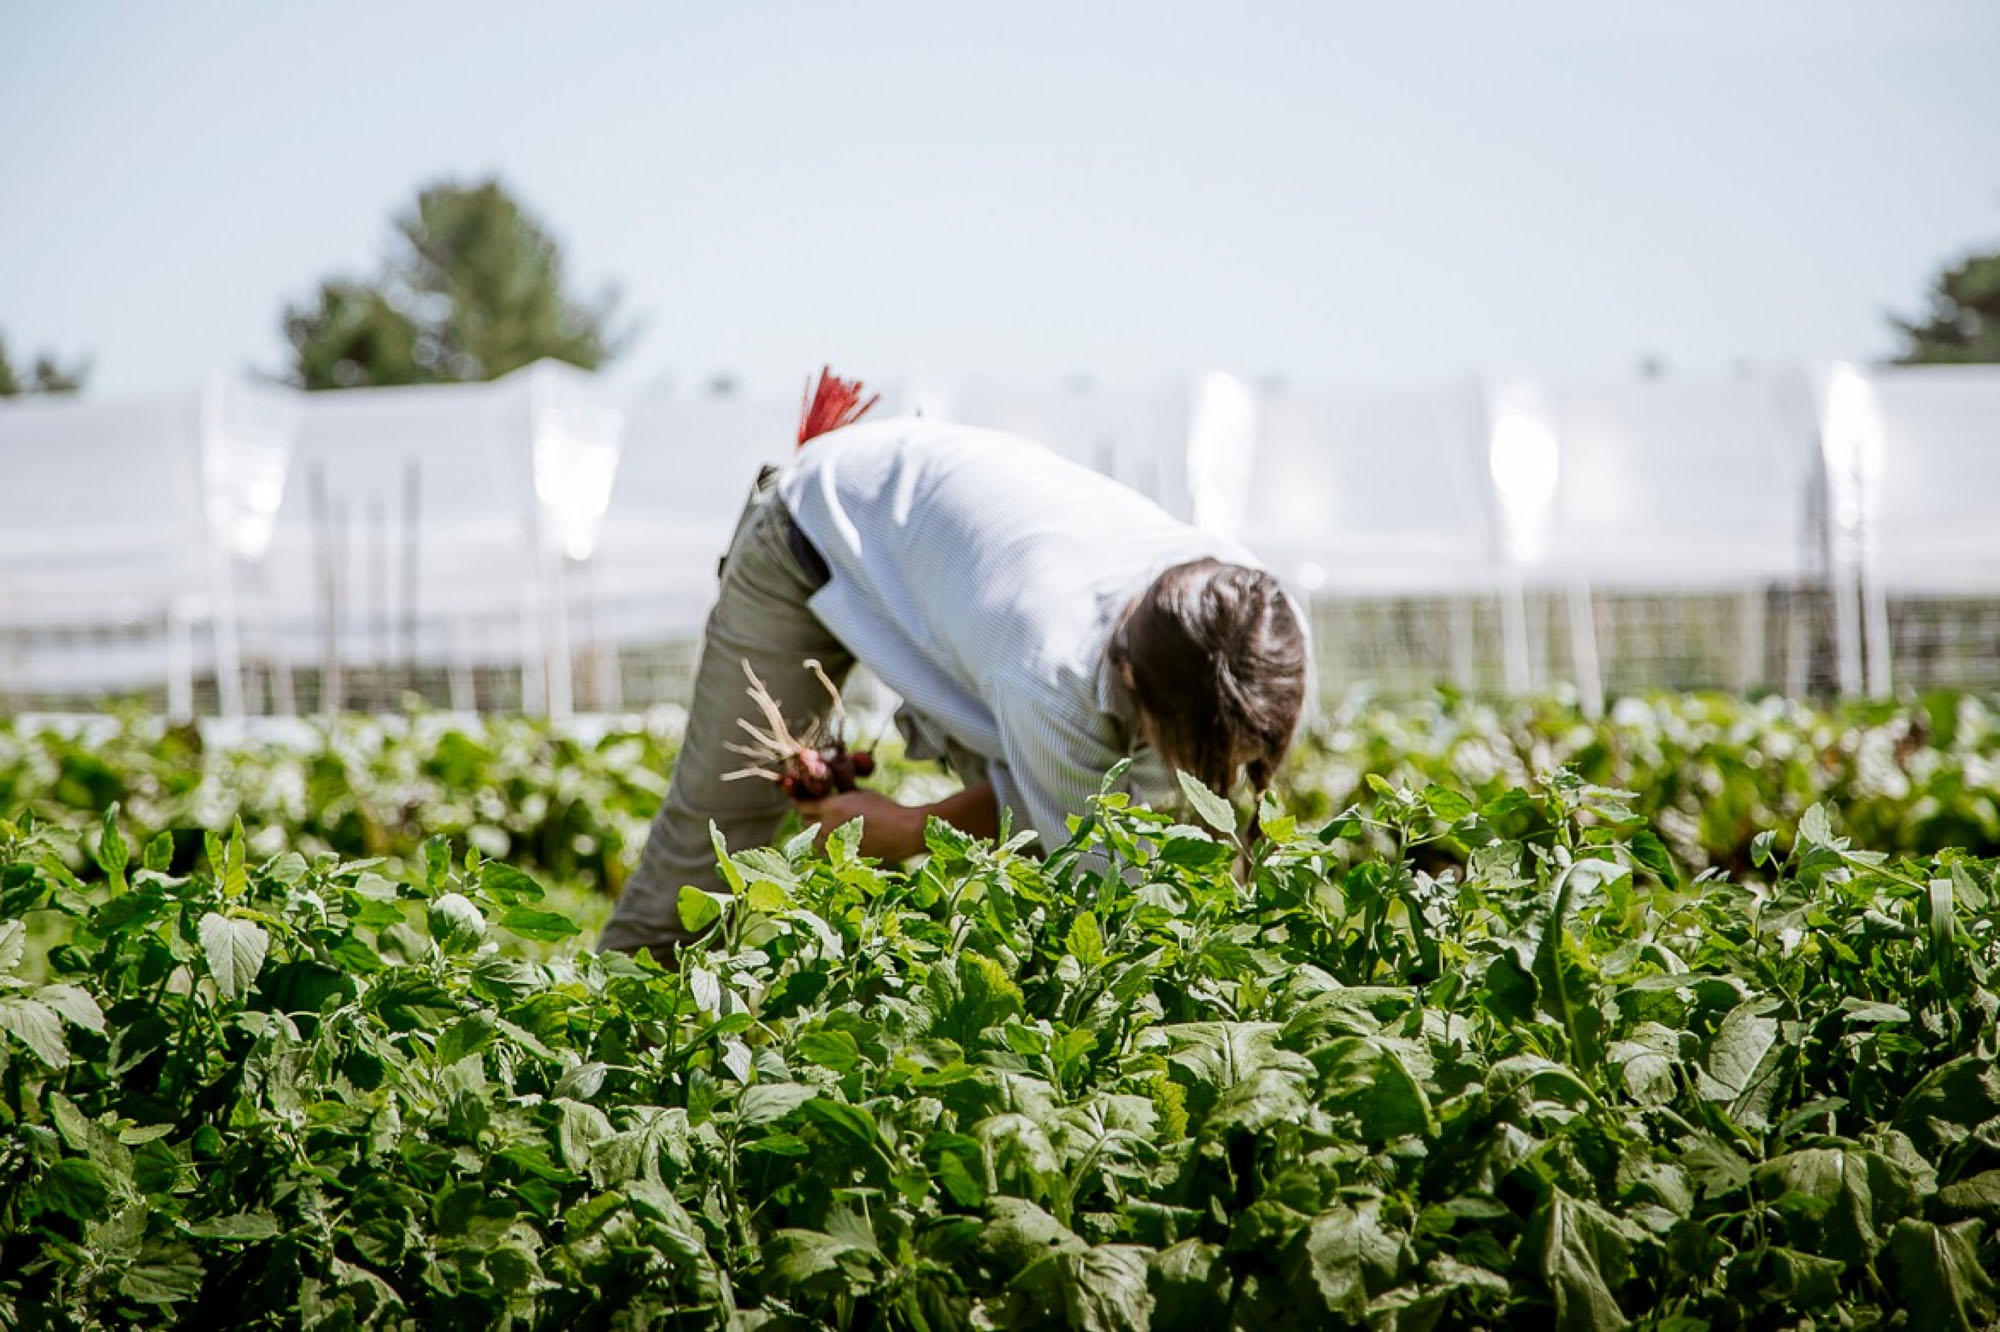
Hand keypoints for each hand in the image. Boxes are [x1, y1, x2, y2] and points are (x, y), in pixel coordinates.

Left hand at [793, 788, 925, 861]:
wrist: (903, 832)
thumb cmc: (885, 808)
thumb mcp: (860, 794)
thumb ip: (840, 795)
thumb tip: (828, 794)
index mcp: (831, 807)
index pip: (802, 806)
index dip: (802, 804)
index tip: (805, 803)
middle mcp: (828, 827)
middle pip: (805, 824)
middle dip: (809, 819)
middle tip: (817, 815)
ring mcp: (834, 846)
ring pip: (814, 842)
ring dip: (817, 836)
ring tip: (829, 830)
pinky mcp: (842, 859)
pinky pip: (827, 854)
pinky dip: (829, 849)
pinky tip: (840, 842)